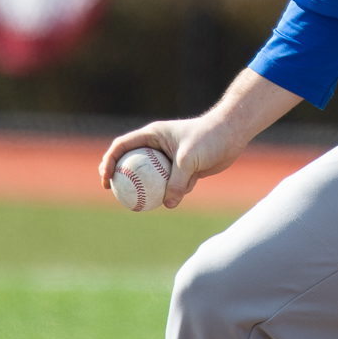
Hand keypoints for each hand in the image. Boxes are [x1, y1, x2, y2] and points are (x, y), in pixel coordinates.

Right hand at [98, 115, 248, 209]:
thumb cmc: (208, 138)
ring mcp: (169, 158)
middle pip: (131, 162)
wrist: (232, 134)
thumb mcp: (189, 159)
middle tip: (114, 194)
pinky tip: (178, 195)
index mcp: (152, 135)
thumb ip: (176, 182)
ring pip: (151, 177)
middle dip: (120, 178)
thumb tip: (169, 204)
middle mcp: (157, 145)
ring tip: (139, 204)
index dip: (109, 162)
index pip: (122, 146)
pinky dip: (172, 192)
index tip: (106, 180)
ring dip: (147, 189)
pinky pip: (171, 184)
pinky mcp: (182, 169)